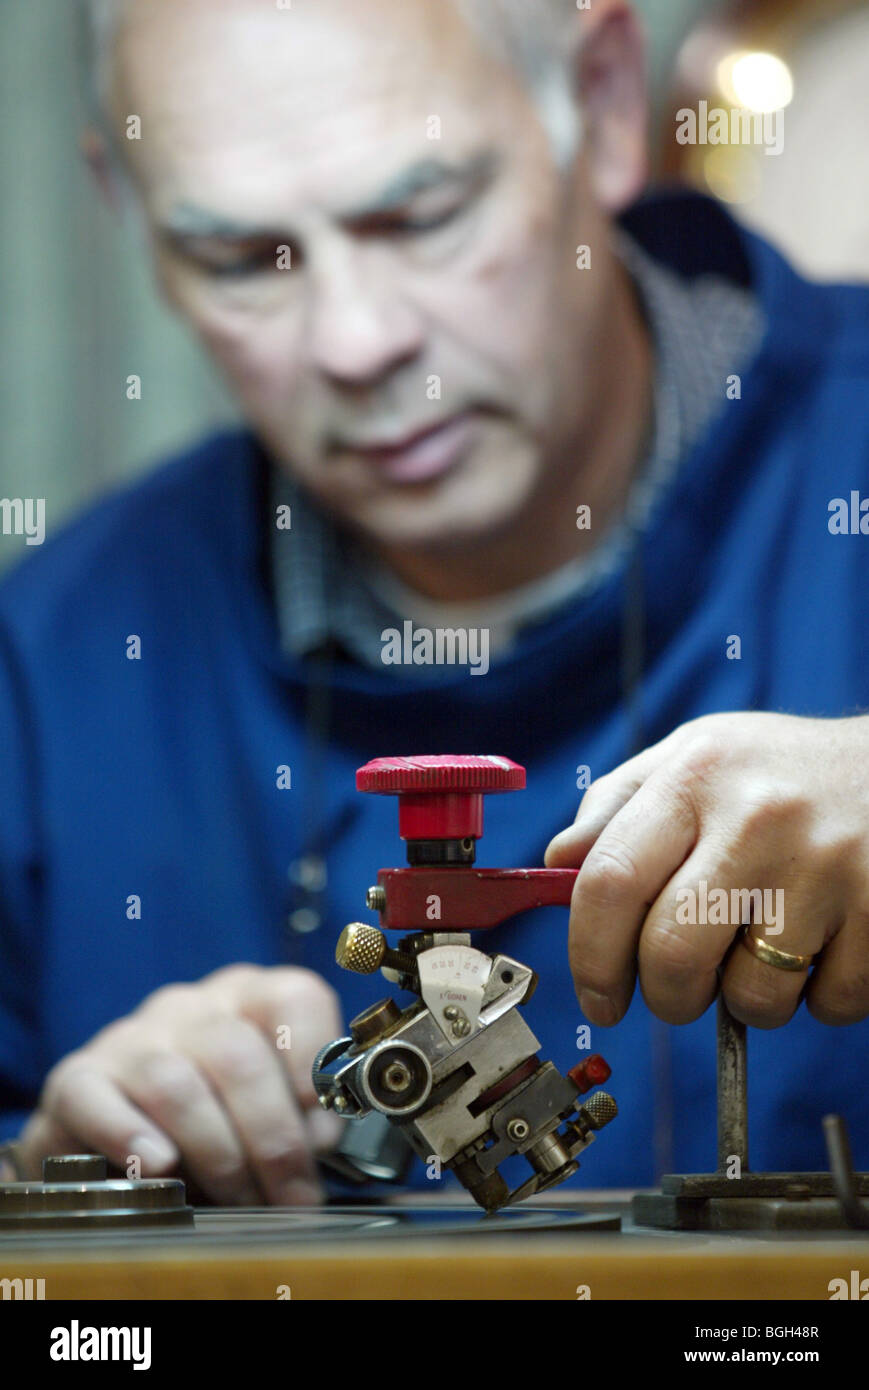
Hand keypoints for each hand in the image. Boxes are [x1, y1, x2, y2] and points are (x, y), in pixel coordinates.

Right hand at [17, 963, 343, 1202]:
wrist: (118, 1140)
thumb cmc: (214, 1123)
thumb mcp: (270, 1110)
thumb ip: (301, 1116)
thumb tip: (320, 1138)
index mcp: (249, 998)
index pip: (293, 997)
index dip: (314, 1059)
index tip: (325, 1122)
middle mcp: (191, 1007)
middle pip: (237, 1056)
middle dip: (273, 1138)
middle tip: (292, 1196)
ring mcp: (131, 1038)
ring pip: (176, 1085)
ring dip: (217, 1154)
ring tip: (240, 1199)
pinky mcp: (78, 1079)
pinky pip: (97, 1099)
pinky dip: (130, 1136)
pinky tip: (161, 1167)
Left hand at [545, 712, 868, 1029]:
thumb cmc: (780, 770)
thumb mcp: (693, 757)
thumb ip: (615, 807)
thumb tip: (557, 868)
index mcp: (694, 777)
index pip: (608, 883)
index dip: (590, 957)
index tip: (597, 995)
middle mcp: (756, 818)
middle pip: (671, 955)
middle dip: (666, 997)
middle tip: (679, 990)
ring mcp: (825, 866)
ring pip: (752, 996)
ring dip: (748, 1000)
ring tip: (763, 948)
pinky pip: (829, 1004)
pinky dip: (819, 999)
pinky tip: (821, 945)